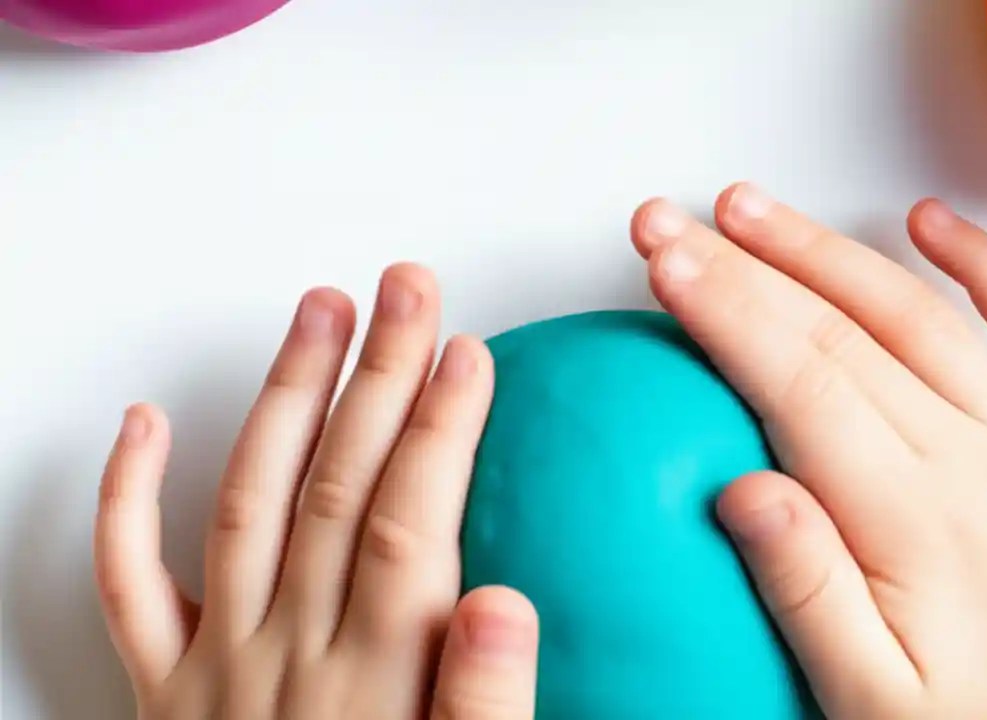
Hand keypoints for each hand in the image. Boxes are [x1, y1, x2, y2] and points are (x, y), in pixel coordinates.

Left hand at [95, 263, 538, 718]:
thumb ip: (484, 706)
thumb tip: (501, 606)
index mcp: (379, 683)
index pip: (409, 522)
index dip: (441, 428)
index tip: (466, 355)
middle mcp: (291, 659)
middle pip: (336, 487)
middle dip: (379, 375)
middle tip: (406, 290)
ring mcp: (219, 670)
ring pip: (247, 504)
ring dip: (286, 396)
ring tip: (322, 313)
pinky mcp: (168, 691)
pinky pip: (130, 585)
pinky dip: (129, 499)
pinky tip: (145, 424)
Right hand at [631, 187, 986, 718]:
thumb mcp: (881, 706)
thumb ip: (810, 594)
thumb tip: (740, 493)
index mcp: (913, 522)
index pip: (798, 382)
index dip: (724, 311)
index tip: (663, 262)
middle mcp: (974, 460)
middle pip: (838, 332)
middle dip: (742, 266)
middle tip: (669, 223)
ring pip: (916, 313)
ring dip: (827, 249)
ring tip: (752, 208)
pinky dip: (986, 263)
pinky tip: (930, 220)